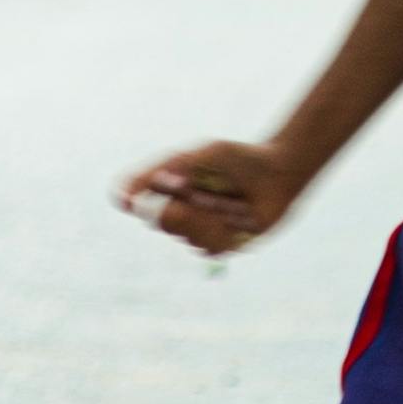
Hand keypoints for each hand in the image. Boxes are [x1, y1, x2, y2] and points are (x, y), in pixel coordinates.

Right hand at [119, 135, 294, 255]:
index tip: (132, 198)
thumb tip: (124, 194)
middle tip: (190, 185)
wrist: (277, 173)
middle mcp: (177, 212)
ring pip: (186, 234)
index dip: (133, 199)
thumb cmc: (237, 160)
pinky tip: (240, 215)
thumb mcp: (202, 156)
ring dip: (208, 212)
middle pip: (158, 219)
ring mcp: (196, 232)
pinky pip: (209, 245)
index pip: (134, 200)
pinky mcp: (218, 247)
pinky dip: (225, 226)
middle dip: (176, 205)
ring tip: (229, 198)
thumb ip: (167, 169)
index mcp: (166, 188)